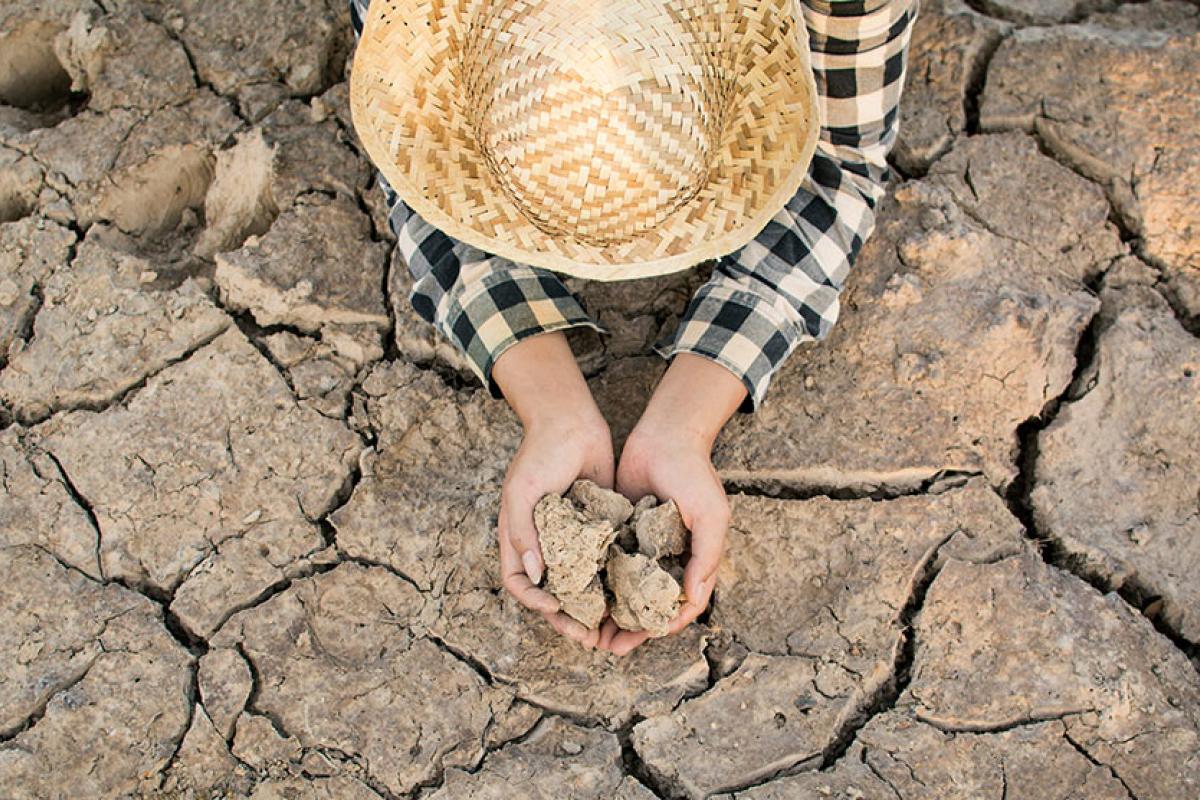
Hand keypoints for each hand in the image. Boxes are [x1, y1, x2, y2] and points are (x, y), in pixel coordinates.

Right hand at [492, 331, 612, 648]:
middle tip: (590, 637)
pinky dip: (614, 582)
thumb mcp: (523, 492)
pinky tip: (631, 595)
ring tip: (613, 629)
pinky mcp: (600, 530)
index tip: (557, 608)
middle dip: (569, 618)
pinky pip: (605, 563)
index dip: (536, 602)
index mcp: (519, 540)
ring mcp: (573, 540)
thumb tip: (534, 575)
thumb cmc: (540, 454)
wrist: (572, 422)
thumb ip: (524, 533)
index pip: (520, 584)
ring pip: (582, 585)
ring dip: (595, 609)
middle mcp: (545, 546)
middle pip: (553, 595)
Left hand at [598, 353, 744, 655]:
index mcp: (693, 558)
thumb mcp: (711, 514)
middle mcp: (667, 556)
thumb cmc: (693, 473)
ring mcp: (642, 544)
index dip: (663, 625)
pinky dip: (598, 582)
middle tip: (608, 647)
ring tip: (591, 632)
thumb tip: (691, 598)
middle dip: (631, 628)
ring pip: (626, 589)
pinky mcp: (620, 530)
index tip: (641, 637)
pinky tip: (580, 596)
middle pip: (649, 604)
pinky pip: (608, 562)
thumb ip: (705, 556)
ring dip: (611, 612)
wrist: (664, 434)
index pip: (681, 604)